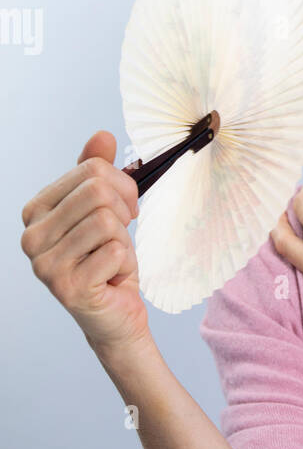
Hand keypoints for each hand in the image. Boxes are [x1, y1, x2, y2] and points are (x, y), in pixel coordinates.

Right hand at [20, 130, 150, 354]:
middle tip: (120, 236)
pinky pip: (116, 252)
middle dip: (124, 212)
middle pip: (98, 192)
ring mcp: (45, 264)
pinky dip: (125, 263)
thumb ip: (98, 171)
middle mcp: (31, 237)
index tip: (123, 210)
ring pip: (108, 222)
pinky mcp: (68, 287)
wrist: (114, 313)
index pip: (90, 170)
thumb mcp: (104, 209)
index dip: (121, 186)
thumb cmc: (106, 259)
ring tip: (110, 258)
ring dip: (123, 241)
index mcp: (35, 210)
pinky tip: (110, 277)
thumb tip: (102, 136)